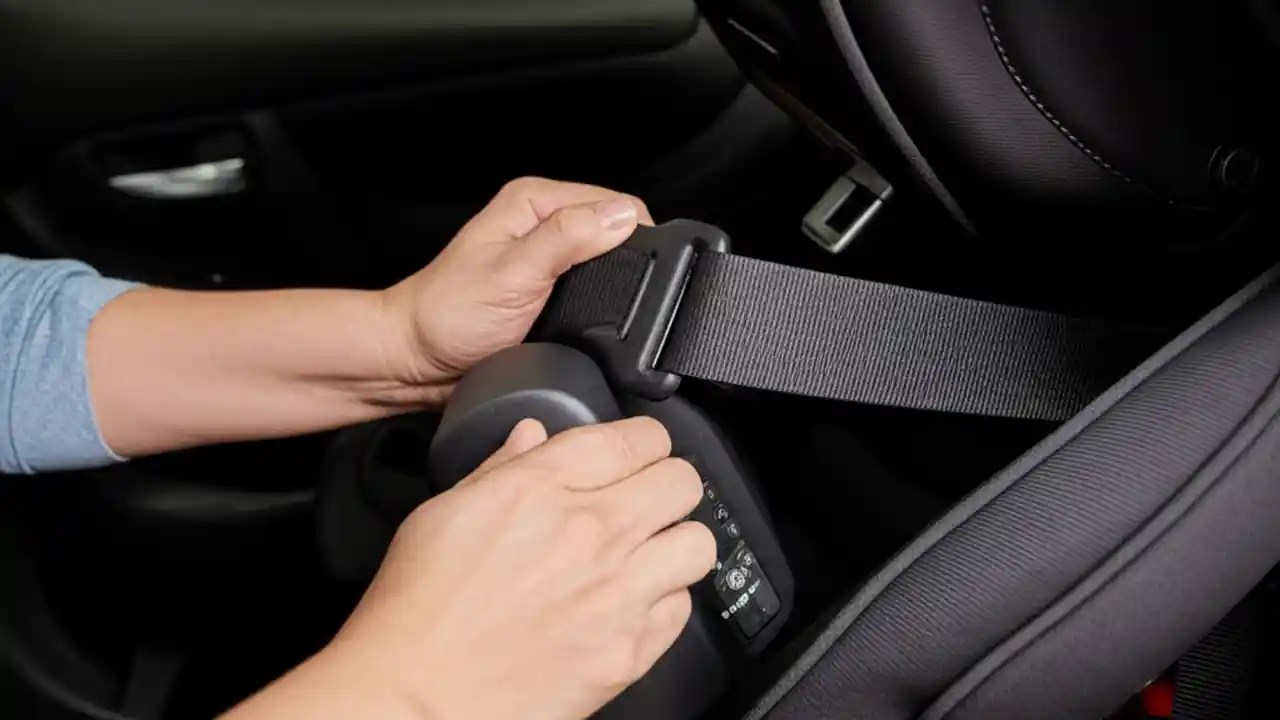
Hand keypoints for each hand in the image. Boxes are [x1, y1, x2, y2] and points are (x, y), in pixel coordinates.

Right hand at [257, 417, 715, 719]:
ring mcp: (617, 593)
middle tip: (646, 500)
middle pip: (681, 481)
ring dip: (676, 543)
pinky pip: (682, 608)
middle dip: (666, 484)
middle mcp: (591, 532)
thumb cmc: (419, 609)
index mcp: (542, 488)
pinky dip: (665, 603)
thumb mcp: (445, 511)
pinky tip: (633, 603)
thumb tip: (533, 434)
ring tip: (650, 553)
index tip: (637, 451)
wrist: (415, 697)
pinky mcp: (629, 650)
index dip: (643, 440)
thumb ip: (501, 466)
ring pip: (698, 542)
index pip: (637, 437)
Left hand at [380, 178, 652, 404]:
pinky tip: (582, 322)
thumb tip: (620, 216)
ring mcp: (545, 257)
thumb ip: (566, 239)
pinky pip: (591, 292)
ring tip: (590, 312)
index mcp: (533, 201)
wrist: (417, 360)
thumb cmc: (447, 315)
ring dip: (608, 290)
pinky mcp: (548, 289)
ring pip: (606, 264)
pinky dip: (596, 309)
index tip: (634, 272)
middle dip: (623, 265)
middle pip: (614, 232)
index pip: (614, 202)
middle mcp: (541, 222)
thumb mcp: (512, 273)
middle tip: (606, 299)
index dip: (633, 234)